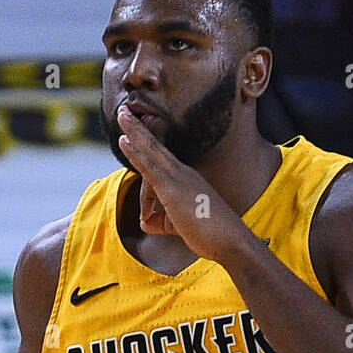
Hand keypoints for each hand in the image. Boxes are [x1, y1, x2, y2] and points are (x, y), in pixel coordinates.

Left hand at [117, 105, 253, 264]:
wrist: (231, 242)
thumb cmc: (211, 235)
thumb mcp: (180, 225)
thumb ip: (161, 220)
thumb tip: (144, 220)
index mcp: (187, 179)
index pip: (161, 163)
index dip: (145, 147)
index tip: (133, 132)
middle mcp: (184, 174)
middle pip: (156, 147)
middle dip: (138, 128)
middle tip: (124, 110)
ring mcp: (179, 179)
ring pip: (151, 150)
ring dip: (134, 131)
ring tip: (121, 113)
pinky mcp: (172, 190)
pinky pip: (149, 167)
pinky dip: (135, 153)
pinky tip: (123, 140)